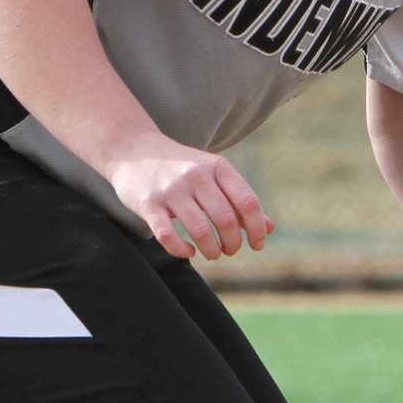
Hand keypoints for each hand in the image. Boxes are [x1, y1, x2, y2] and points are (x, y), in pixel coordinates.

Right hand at [109, 132, 273, 259]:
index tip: (257, 245)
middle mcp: (196, 176)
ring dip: (212, 250)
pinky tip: (189, 251)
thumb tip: (269, 228)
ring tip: (213, 253)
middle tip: (230, 250)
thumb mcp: (214, 175)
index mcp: (217, 167)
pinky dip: (182, 250)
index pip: (248, 202)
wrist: (133, 149)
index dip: (257, 229)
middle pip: (227, 220)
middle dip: (233, 243)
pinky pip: (168, 236)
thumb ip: (239, 200)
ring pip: (200, 231)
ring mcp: (171, 190)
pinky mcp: (148, 204)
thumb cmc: (182, 168)